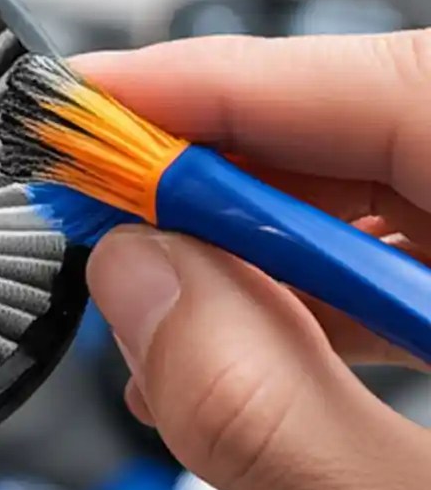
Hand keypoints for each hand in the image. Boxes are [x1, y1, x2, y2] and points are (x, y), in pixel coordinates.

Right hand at [74, 31, 430, 489]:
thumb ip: (271, 407)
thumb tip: (138, 285)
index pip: (398, 84)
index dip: (222, 82)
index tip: (89, 100)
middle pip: (373, 128)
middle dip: (217, 173)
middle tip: (95, 198)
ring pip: (381, 193)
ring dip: (248, 242)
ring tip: (146, 288)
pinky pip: (400, 264)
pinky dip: (305, 295)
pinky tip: (232, 340)